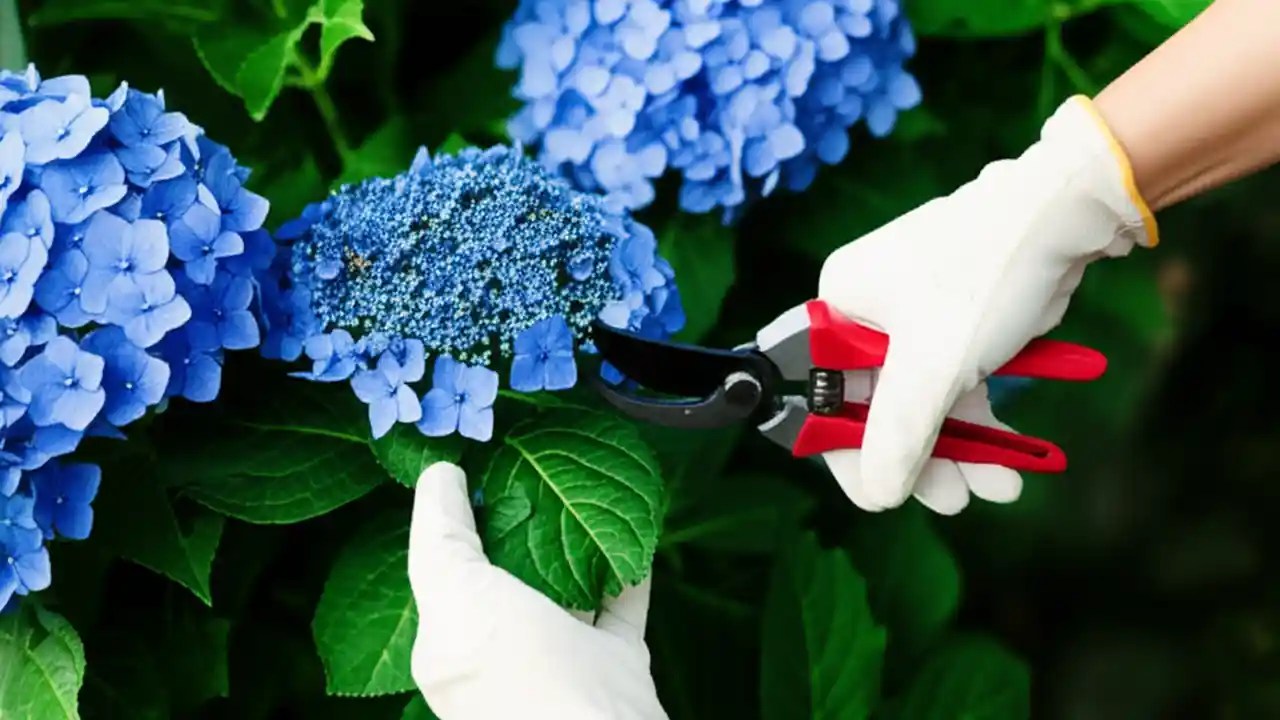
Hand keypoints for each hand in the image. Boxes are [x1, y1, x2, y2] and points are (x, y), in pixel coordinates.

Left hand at [407, 462, 668, 719]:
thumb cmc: (521, 676)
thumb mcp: (459, 595)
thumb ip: (440, 538)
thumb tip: (437, 478)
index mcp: (451, 648)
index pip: (444, 570)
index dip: (451, 517)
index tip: (469, 461)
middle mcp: (499, 659)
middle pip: (505, 579)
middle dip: (515, 528)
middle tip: (529, 466)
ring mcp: (560, 667)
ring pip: (564, 593)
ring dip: (573, 546)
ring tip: (579, 493)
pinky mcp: (613, 670)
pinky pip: (618, 610)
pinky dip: (625, 573)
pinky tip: (631, 536)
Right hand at [815, 95, 1157, 513]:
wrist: (1067, 210)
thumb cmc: (986, 275)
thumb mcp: (934, 366)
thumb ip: (898, 434)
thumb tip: (877, 494)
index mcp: (840, 303)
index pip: (825, 393)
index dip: (849, 450)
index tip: (881, 495)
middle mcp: (871, 307)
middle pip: (879, 404)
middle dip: (922, 458)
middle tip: (953, 502)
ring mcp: (918, 312)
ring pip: (926, 399)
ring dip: (961, 448)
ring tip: (998, 490)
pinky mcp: (961, 317)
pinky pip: (958, 380)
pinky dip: (982, 419)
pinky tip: (1013, 458)